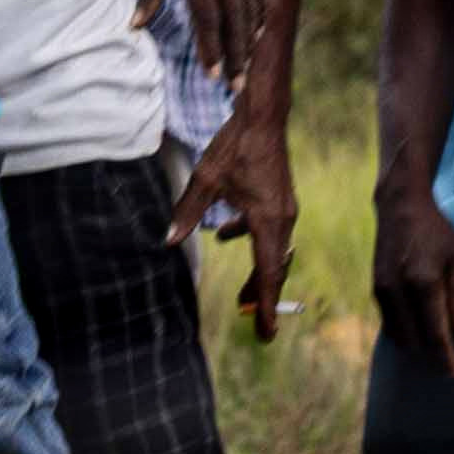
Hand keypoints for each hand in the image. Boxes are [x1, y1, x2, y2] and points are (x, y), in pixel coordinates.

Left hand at [140, 0, 272, 107]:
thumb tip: (135, 27)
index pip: (208, 19)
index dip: (211, 50)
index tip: (213, 77)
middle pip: (235, 18)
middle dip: (235, 55)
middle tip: (234, 86)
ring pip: (252, 2)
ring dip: (250, 36)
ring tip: (246, 62)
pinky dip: (261, 7)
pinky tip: (257, 26)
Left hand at [180, 100, 298, 331]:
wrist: (262, 119)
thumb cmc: (234, 148)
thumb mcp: (205, 180)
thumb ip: (187, 212)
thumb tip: (169, 241)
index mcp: (267, 221)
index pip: (268, 273)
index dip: (264, 305)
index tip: (266, 333)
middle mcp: (282, 219)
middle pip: (273, 267)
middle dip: (260, 295)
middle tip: (249, 321)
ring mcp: (283, 209)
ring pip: (272, 251)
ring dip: (257, 271)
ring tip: (242, 294)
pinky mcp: (278, 200)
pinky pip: (268, 232)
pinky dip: (251, 241)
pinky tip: (225, 235)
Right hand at [375, 172, 453, 376]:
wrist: (400, 209)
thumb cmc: (438, 233)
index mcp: (424, 282)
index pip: (435, 331)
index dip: (445, 355)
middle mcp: (398, 290)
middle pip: (415, 339)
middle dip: (432, 356)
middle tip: (449, 366)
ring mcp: (383, 290)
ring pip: (399, 334)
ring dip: (417, 347)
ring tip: (436, 353)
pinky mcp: (375, 289)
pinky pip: (390, 323)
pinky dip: (405, 334)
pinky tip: (419, 335)